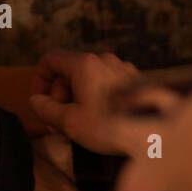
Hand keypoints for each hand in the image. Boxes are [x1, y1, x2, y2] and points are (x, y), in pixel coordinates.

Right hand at [28, 50, 163, 156]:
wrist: (155, 131)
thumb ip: (46, 109)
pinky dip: (95, 97)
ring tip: (79, 124)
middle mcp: (103, 59)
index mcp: (84, 64)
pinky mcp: (134, 80)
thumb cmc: (111, 126)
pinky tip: (100, 120)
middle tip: (58, 122)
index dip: (39, 80)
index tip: (40, 102)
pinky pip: (105, 83)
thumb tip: (36, 101)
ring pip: (87, 78)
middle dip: (58, 95)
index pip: (50, 59)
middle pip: (69, 70)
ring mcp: (121, 68)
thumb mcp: (70, 122)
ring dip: (76, 98)